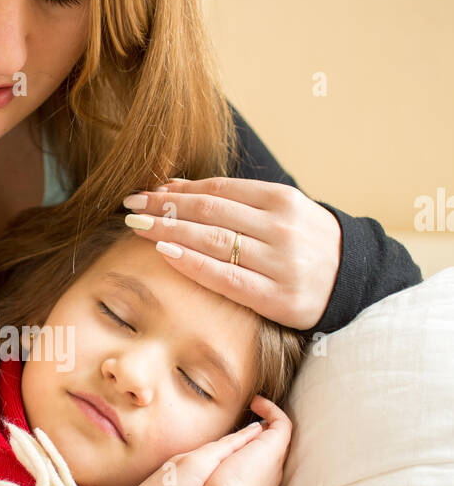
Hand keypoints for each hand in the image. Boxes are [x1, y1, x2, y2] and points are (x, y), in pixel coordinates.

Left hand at [123, 176, 341, 330]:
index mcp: (282, 200)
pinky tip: (166, 254)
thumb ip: (234, 201)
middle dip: (165, 207)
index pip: (218, 190)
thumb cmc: (306, 245)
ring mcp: (280, 263)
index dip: (178, 190)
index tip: (146, 192)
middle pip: (210, 212)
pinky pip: (226, 278)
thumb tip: (175, 187)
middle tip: (131, 206)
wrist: (354, 282)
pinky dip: (193, 263)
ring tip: (138, 227)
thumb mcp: (281, 212)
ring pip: (214, 241)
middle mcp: (282, 228)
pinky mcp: (278, 298)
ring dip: (170, 231)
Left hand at [199, 395, 292, 485]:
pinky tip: (257, 402)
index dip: (251, 446)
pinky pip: (282, 424)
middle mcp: (265, 474)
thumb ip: (215, 465)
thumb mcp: (206, 478)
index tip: (241, 434)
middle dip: (264, 433)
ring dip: (270, 416)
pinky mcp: (275, 448)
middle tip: (256, 417)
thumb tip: (223, 451)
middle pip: (270, 450)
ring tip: (257, 403)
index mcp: (249, 485)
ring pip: (280, 436)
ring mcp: (272, 461)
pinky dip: (272, 410)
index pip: (255, 462)